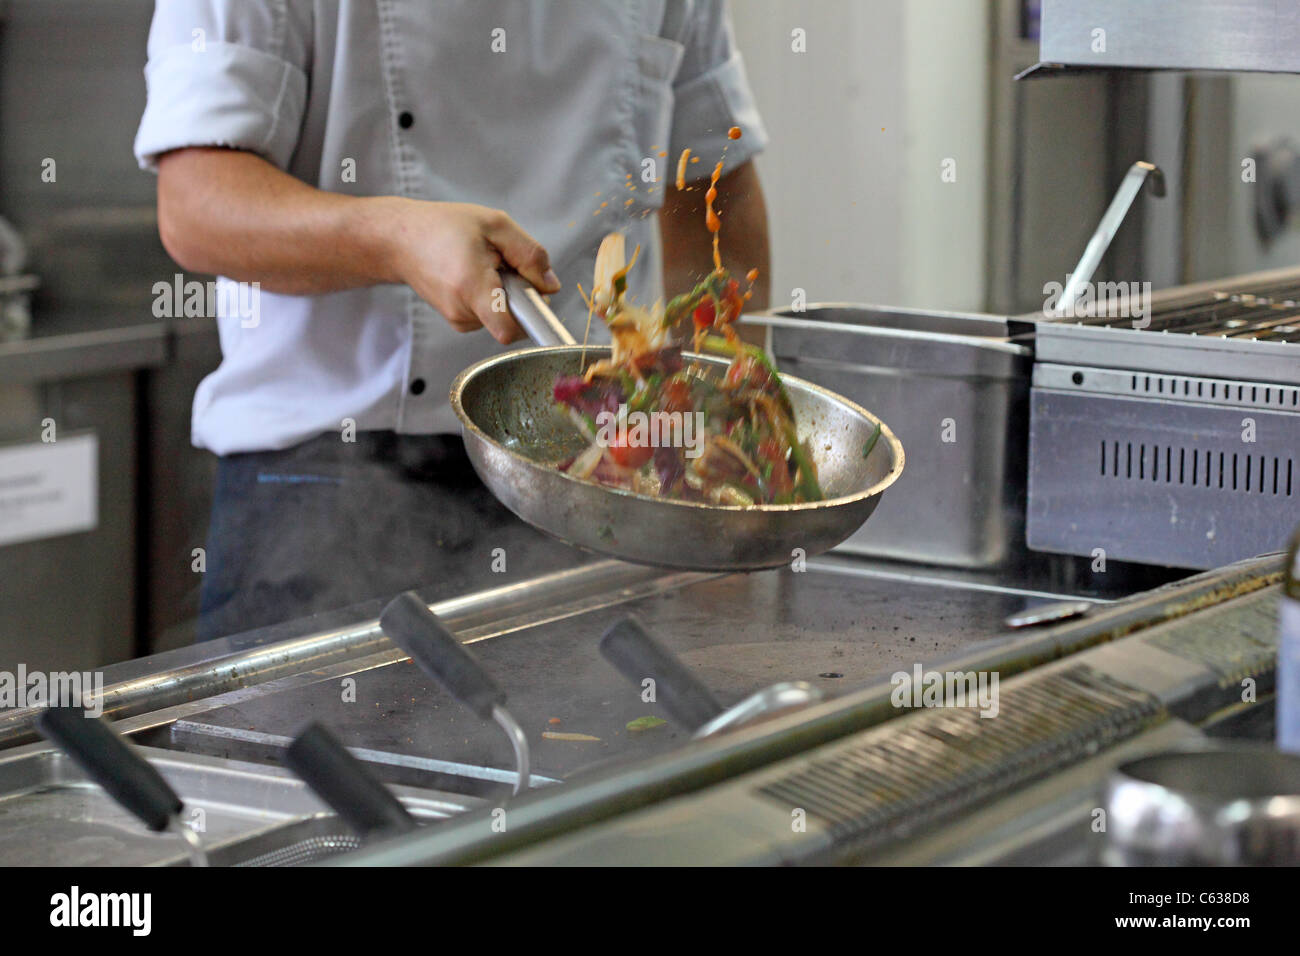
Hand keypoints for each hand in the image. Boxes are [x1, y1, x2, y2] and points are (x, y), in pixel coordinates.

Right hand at [379, 199, 560, 343]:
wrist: (400, 240)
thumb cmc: (442, 227)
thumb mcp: (495, 225)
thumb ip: (529, 255)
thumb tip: (550, 285)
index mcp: (472, 288)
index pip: (508, 329)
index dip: (531, 316)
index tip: (535, 297)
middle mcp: (462, 312)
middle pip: (512, 318)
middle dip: (518, 293)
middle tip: (502, 264)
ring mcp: (457, 320)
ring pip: (502, 316)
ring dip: (503, 293)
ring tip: (482, 265)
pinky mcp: (457, 321)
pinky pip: (489, 314)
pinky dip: (490, 296)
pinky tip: (474, 275)